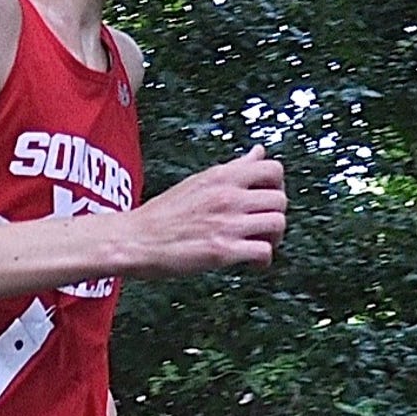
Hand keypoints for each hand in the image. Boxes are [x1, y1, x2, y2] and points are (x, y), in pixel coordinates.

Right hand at [127, 146, 285, 275]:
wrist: (136, 239)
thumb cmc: (164, 214)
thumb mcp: (201, 180)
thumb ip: (234, 168)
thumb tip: (259, 152)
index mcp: (222, 177)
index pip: (273, 169)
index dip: (277, 186)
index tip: (267, 199)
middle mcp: (228, 196)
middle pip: (280, 200)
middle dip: (276, 216)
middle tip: (263, 228)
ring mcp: (227, 223)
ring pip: (277, 224)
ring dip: (273, 238)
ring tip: (259, 245)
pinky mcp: (223, 250)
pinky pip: (263, 252)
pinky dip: (263, 260)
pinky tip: (251, 263)